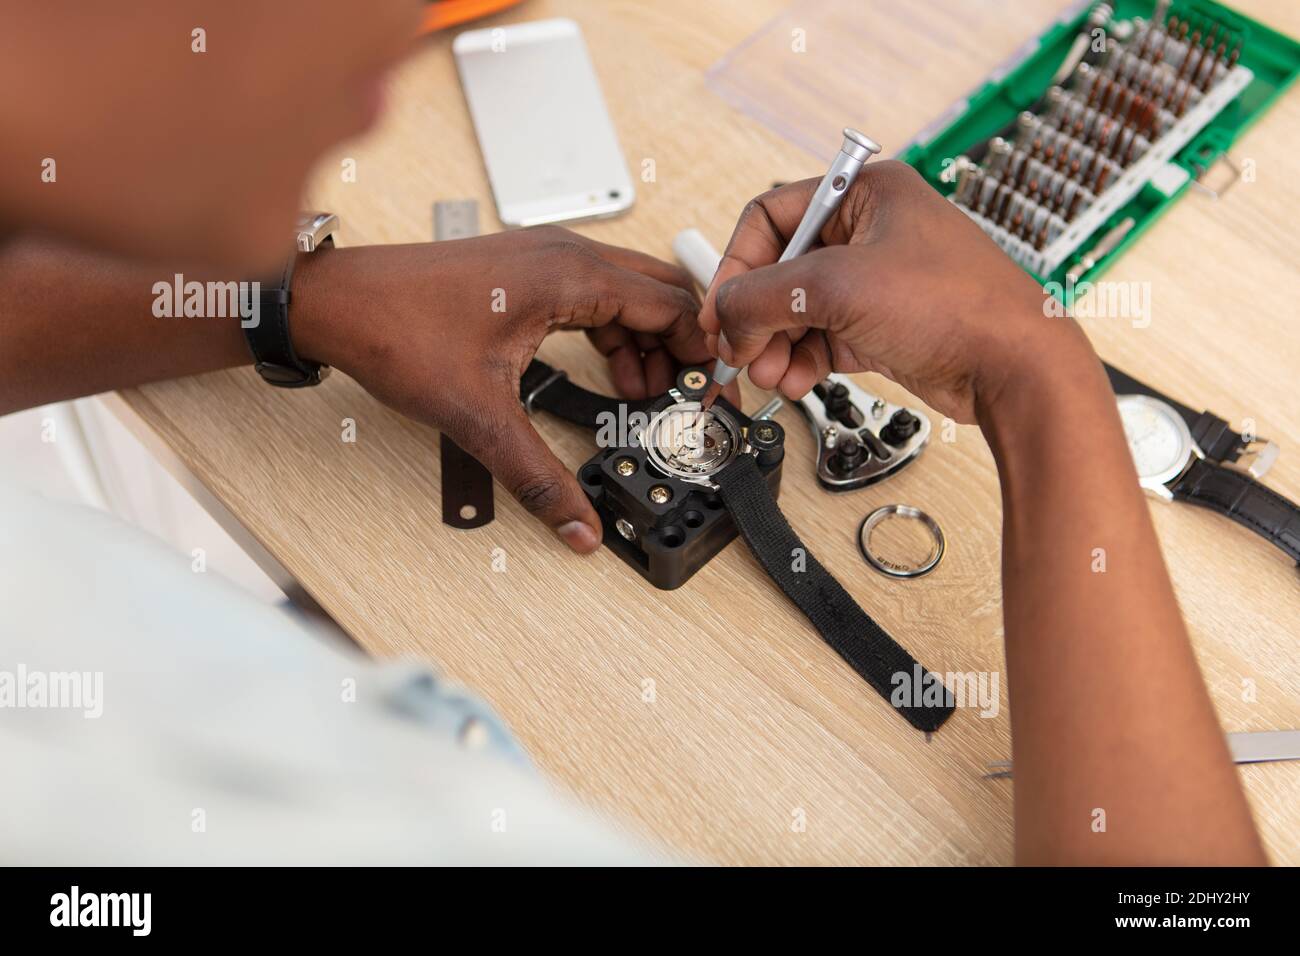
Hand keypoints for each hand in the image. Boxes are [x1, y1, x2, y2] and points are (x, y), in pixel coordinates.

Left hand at [293, 226, 716, 552]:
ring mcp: (543, 256)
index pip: (671, 305)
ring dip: (646, 340)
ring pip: (628, 290)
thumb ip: (537, 477)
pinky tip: (607, 371)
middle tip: (686, 396)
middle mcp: (563, 254)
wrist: (336, 302)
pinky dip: (614, 330)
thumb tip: (576, 525)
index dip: (700, 353)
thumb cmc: (396, 331)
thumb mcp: (479, 415)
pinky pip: (595, 293)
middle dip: (680, 346)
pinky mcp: (525, 269)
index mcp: (568, 276)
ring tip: (643, 394)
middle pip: (659, 290)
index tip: (709, 392)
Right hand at [698, 161, 1092, 424]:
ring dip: (776, 344)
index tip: (722, 309)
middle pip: (782, 269)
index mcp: (865, 193)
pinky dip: (803, 360)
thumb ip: (766, 297)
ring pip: (800, 310)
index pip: (771, 216)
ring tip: (770, 372)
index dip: (738, 264)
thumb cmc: (957, 307)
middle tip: (741, 349)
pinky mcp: (885, 325)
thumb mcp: (839, 289)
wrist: (1014, 369)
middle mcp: (871, 232)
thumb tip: (725, 312)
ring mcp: (878, 281)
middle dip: (757, 315)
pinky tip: (796, 380)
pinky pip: (823, 339)